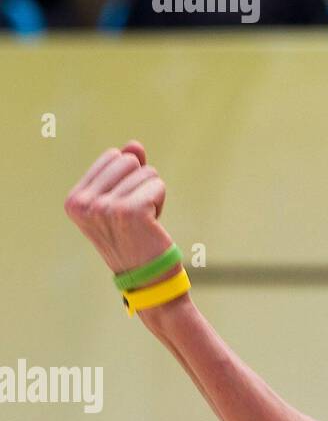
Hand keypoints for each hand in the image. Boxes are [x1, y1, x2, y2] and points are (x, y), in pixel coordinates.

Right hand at [65, 142, 175, 278]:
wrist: (146, 276)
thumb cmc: (134, 236)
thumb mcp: (121, 199)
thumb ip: (126, 169)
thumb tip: (134, 145)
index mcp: (74, 199)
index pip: (113, 156)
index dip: (127, 177)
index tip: (123, 207)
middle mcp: (84, 203)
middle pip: (129, 160)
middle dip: (141, 183)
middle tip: (136, 214)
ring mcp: (105, 207)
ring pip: (147, 172)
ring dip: (153, 194)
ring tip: (143, 221)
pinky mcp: (130, 211)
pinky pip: (157, 184)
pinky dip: (160, 200)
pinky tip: (152, 223)